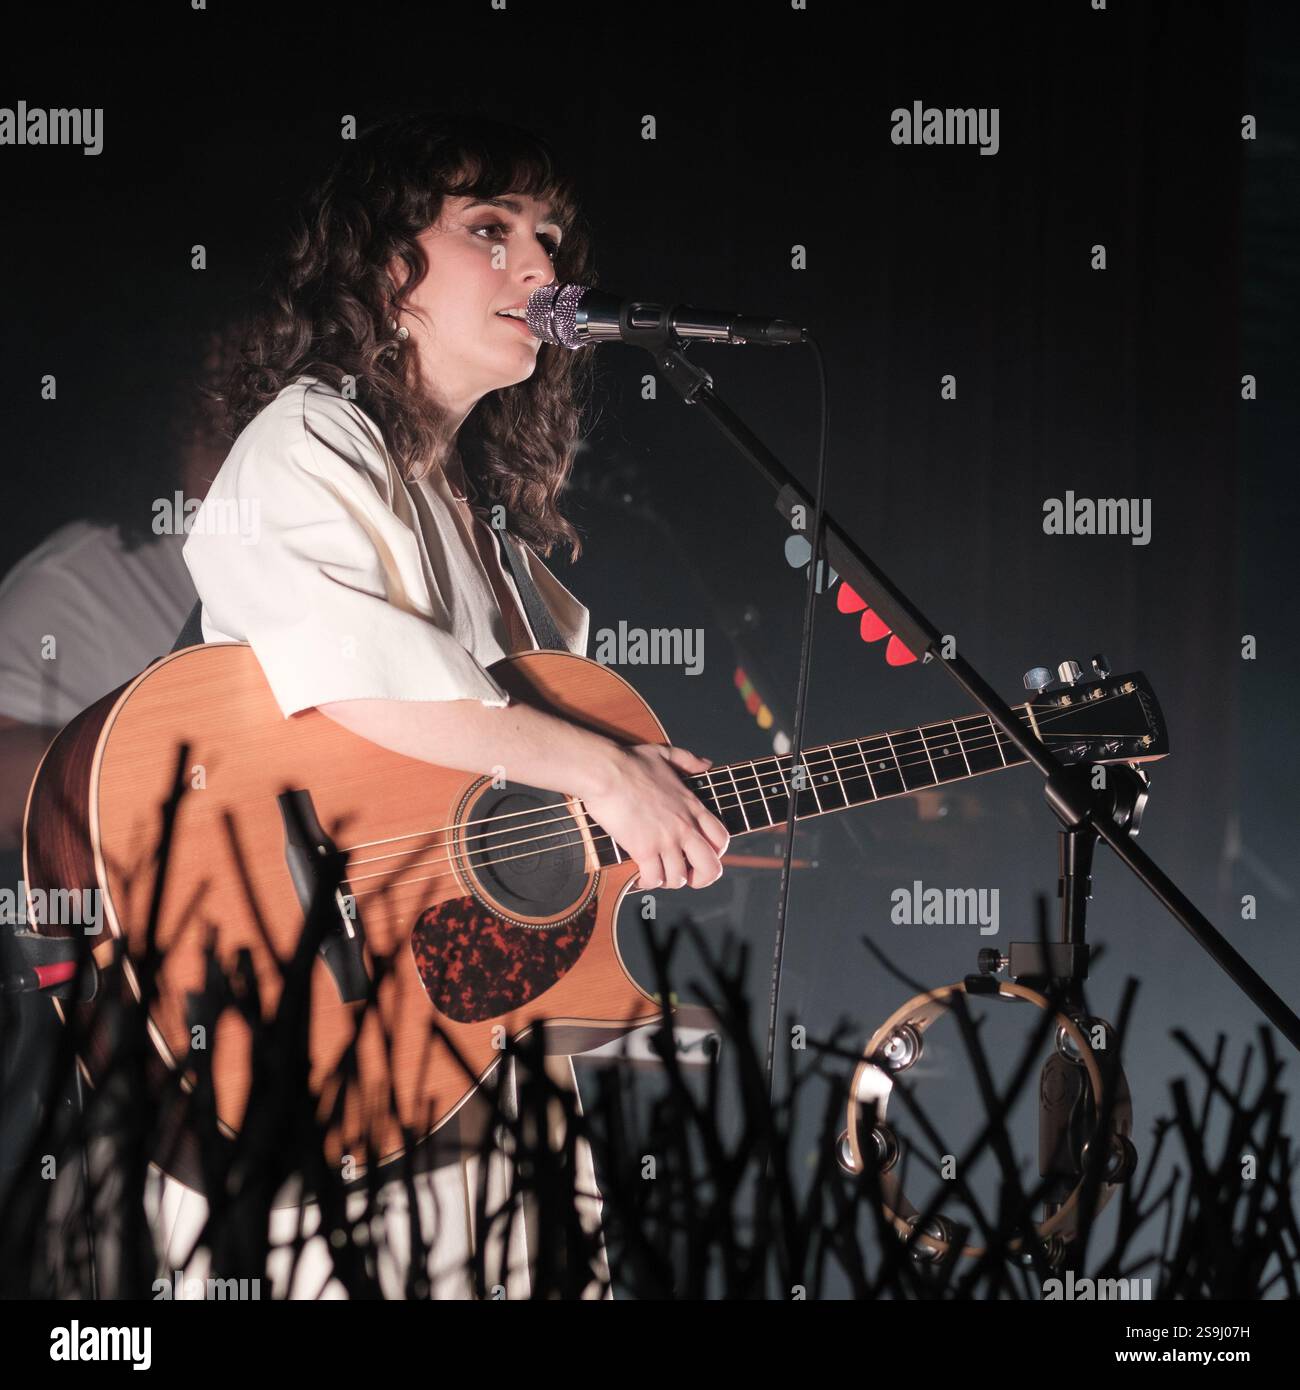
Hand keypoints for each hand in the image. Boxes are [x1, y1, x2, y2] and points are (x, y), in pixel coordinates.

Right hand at [580, 744, 729, 888]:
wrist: (606, 771)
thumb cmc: (630, 762)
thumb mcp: (666, 754)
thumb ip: (688, 760)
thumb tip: (705, 764)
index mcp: (692, 807)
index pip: (721, 839)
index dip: (716, 854)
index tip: (701, 855)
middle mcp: (684, 827)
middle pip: (711, 868)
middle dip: (702, 879)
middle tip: (688, 878)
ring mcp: (665, 841)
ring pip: (678, 878)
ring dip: (667, 880)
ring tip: (657, 874)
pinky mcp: (643, 850)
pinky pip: (653, 879)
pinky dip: (646, 882)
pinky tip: (639, 877)